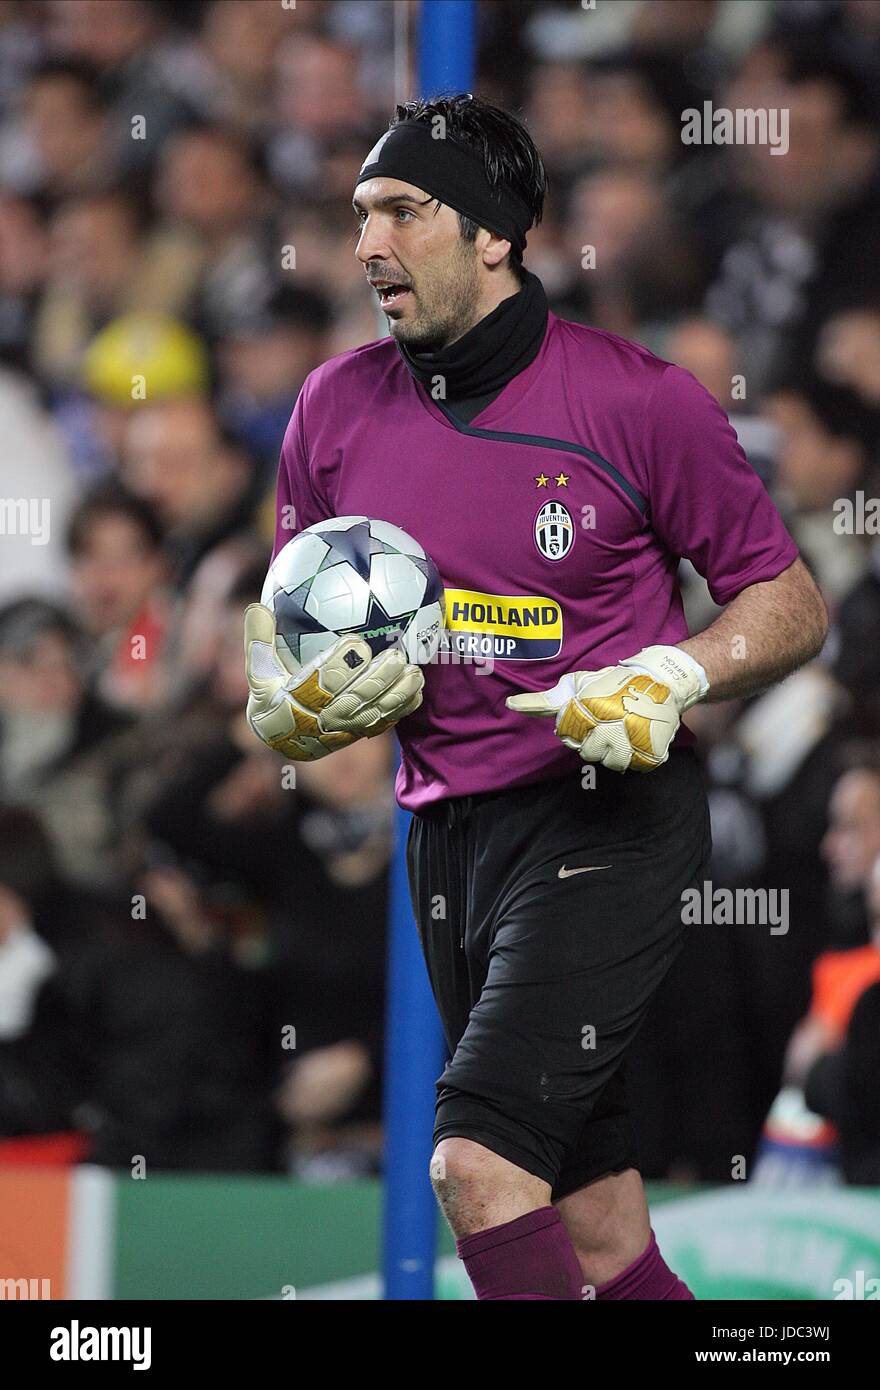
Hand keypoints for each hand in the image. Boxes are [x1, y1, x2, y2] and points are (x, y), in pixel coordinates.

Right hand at [244, 603, 423, 760]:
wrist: (282, 737)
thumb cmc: (270, 695)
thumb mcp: (259, 670)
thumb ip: (258, 640)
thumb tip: (257, 606)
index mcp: (296, 702)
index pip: (321, 683)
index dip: (341, 665)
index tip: (357, 643)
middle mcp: (323, 720)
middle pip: (355, 699)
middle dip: (378, 678)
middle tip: (396, 655)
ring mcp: (344, 730)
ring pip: (374, 712)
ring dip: (397, 693)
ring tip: (414, 672)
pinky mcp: (358, 735)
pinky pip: (384, 722)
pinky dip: (402, 708)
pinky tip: (416, 691)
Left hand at [506, 644, 707, 772]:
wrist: (662, 682)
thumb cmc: (614, 682)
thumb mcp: (581, 682)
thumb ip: (550, 698)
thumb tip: (513, 704)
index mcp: (590, 709)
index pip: (566, 734)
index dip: (571, 731)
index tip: (580, 724)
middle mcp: (609, 727)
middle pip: (586, 752)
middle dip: (592, 740)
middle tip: (606, 723)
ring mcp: (630, 742)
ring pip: (608, 762)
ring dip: (612, 752)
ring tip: (621, 731)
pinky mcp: (649, 753)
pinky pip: (631, 766)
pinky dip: (632, 757)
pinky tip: (634, 739)